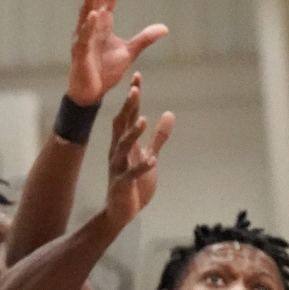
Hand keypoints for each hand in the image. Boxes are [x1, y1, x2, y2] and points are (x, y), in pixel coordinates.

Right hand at [67, 0, 167, 106]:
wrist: (92, 93)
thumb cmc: (105, 71)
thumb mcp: (129, 52)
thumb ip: (144, 38)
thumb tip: (164, 28)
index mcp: (104, 23)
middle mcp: (92, 25)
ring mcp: (84, 37)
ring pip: (87, 12)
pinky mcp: (80, 52)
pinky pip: (84, 37)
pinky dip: (88, 26)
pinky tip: (93, 14)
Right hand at [104, 77, 173, 230]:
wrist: (122, 211)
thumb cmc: (134, 183)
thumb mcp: (149, 156)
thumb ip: (158, 137)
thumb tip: (169, 113)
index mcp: (125, 144)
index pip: (128, 116)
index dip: (133, 98)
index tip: (137, 77)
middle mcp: (119, 152)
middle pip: (122, 126)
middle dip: (128, 108)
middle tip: (134, 90)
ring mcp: (119, 168)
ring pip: (123, 147)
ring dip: (133, 134)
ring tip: (144, 121)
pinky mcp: (122, 184)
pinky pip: (131, 175)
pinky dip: (141, 168)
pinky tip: (152, 161)